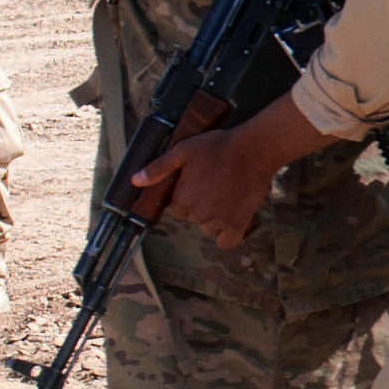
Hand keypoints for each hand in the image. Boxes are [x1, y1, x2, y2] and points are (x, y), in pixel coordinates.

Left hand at [132, 95, 327, 251]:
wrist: (254, 150)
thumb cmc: (218, 147)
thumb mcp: (184, 151)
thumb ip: (159, 168)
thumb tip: (135, 181)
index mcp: (183, 199)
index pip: (177, 208)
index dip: (186, 196)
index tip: (197, 183)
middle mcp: (199, 214)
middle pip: (193, 218)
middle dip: (199, 206)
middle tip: (212, 186)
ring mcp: (220, 221)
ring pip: (208, 229)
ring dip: (213, 218)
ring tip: (224, 197)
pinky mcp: (239, 223)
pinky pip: (226, 241)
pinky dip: (226, 235)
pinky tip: (229, 221)